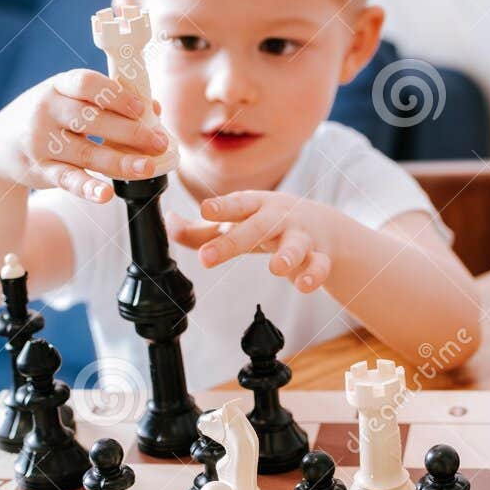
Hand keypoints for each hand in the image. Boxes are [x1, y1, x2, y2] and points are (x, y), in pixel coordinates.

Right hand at [0, 69, 167, 200]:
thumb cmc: (48, 117)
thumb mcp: (67, 99)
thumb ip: (106, 102)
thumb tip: (154, 109)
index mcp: (57, 86)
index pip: (86, 84)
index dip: (116, 95)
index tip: (141, 108)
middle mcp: (46, 111)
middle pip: (92, 120)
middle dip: (130, 132)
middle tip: (158, 142)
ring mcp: (41, 142)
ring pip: (86, 153)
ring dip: (120, 162)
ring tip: (147, 167)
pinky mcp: (40, 170)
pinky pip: (67, 180)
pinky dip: (88, 188)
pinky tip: (106, 193)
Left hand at [167, 191, 337, 293]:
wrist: (322, 226)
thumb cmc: (268, 223)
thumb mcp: (236, 223)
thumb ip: (200, 230)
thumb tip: (167, 224)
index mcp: (256, 207)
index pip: (237, 205)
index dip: (221, 207)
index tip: (204, 209)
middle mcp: (279, 218)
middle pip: (258, 226)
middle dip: (234, 241)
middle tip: (207, 257)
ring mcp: (301, 237)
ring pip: (295, 244)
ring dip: (287, 255)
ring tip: (277, 268)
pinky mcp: (319, 256)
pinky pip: (319, 266)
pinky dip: (313, 275)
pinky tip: (303, 285)